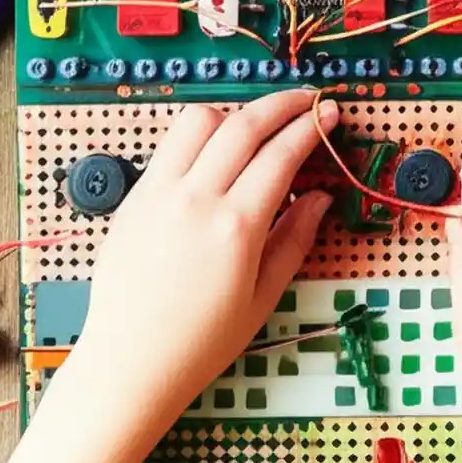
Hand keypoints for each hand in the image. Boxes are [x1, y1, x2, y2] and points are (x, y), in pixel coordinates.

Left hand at [0, 89, 339, 462]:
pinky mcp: (134, 198)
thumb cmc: (203, 341)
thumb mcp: (263, 296)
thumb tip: (319, 196)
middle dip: (281, 104)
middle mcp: (195, 199)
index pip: (281, 154)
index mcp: (235, 227)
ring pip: (198, 121)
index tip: (330, 113)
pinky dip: (200, 137)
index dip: (311, 127)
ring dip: (234, 114)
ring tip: (257, 128)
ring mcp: (158, 193)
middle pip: (243, 124)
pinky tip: (217, 154)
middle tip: (306, 100)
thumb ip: (294, 238)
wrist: (130, 362)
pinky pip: (170, 147)